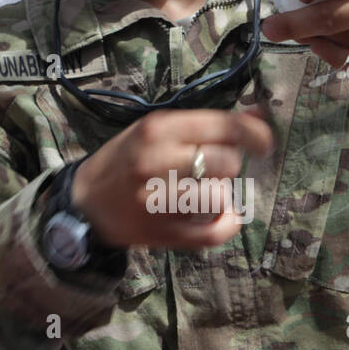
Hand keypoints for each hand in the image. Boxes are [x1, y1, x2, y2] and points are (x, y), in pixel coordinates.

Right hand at [71, 107, 274, 249]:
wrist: (86, 202)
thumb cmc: (126, 159)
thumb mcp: (155, 130)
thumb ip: (205, 123)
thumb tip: (258, 117)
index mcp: (156, 129)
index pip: (224, 127)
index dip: (255, 135)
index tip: (263, 143)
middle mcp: (155, 161)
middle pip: (226, 161)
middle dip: (228, 164)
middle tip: (212, 167)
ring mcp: (157, 200)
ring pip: (220, 195)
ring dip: (222, 192)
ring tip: (206, 189)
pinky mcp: (162, 233)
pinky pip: (213, 232)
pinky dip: (227, 224)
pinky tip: (222, 214)